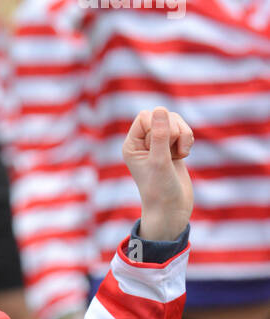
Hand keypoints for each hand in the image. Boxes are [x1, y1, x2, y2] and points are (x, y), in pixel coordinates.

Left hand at [122, 106, 193, 241]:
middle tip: (172, 153)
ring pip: (175, 121)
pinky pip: (183, 130)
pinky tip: (183, 156)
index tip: (161, 147)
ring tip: (180, 154)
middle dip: (174, 131)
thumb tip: (160, 109)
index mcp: (131, 145)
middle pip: (162, 115)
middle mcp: (142, 143)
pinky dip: (187, 141)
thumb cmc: (161, 189)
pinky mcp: (171, 147)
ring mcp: (157, 144)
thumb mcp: (160, 161)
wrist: (172, 210)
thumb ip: (160, 135)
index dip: (159, 126)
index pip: (145, 116)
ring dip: (183, 135)